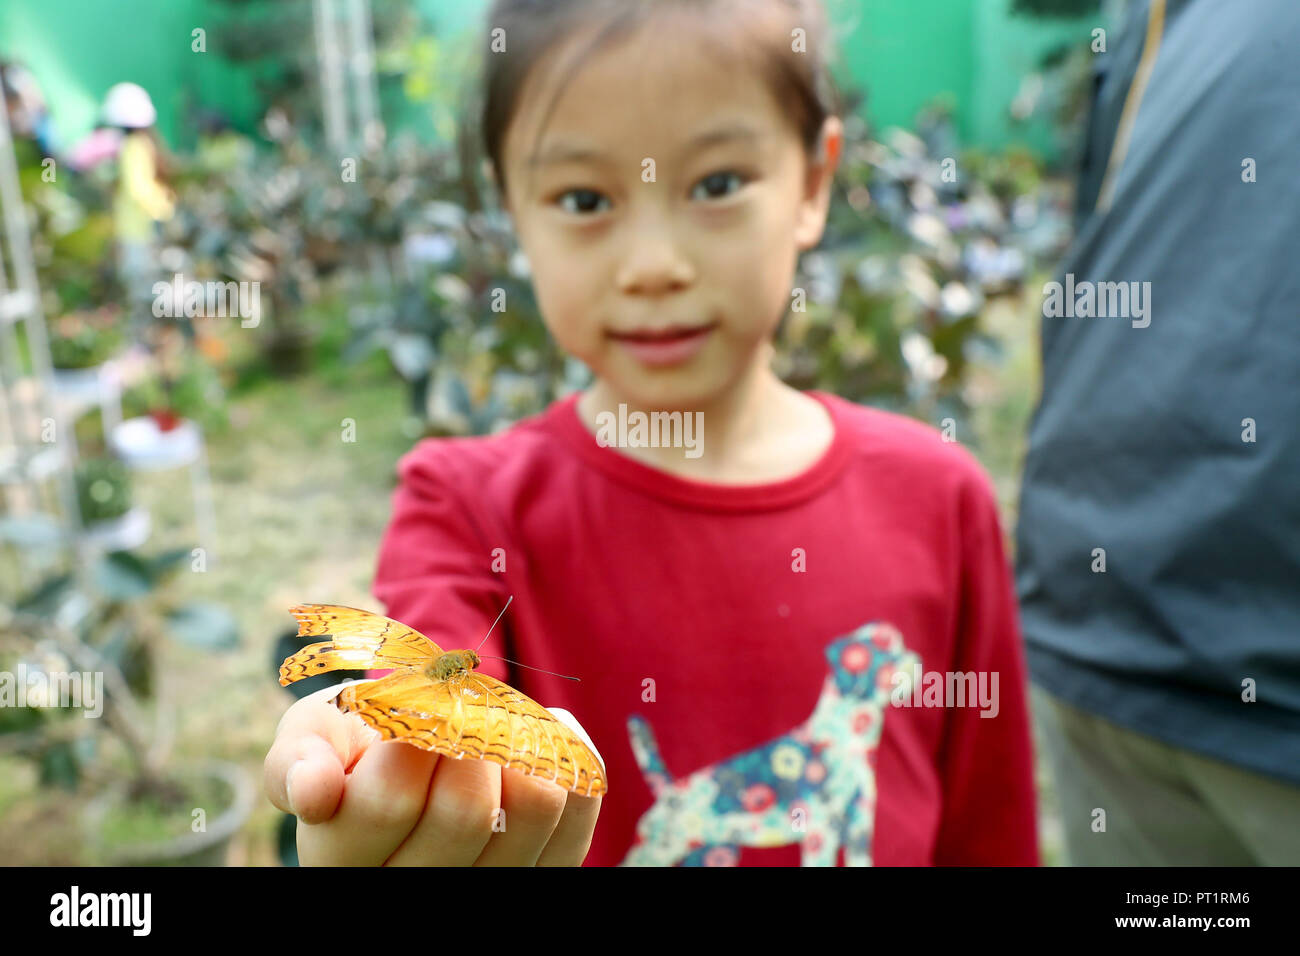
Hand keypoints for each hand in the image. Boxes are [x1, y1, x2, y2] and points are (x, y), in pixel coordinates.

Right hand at [264, 682, 602, 864]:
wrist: (411, 761)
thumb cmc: (353, 746)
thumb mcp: (309, 737)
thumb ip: (296, 756)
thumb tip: (314, 789)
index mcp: (343, 862)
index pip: (387, 802)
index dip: (409, 736)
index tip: (415, 705)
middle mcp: (416, 893)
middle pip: (465, 812)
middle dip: (465, 736)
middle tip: (455, 712)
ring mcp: (489, 890)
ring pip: (534, 807)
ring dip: (517, 740)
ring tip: (489, 724)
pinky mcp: (546, 872)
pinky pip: (583, 806)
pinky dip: (568, 750)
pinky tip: (536, 734)